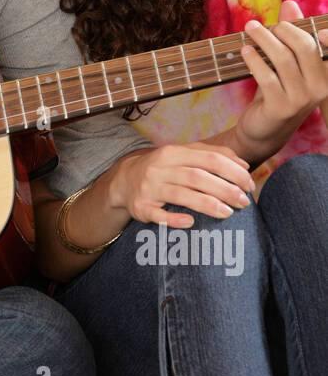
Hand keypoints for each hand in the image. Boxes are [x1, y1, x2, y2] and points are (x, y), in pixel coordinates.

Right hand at [108, 141, 256, 228]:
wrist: (124, 181)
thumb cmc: (164, 169)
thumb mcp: (183, 155)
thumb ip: (212, 155)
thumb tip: (244, 165)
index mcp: (173, 152)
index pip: (209, 158)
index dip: (233, 171)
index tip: (249, 184)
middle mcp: (160, 168)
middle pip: (197, 176)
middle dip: (225, 189)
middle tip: (244, 202)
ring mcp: (149, 188)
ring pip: (181, 195)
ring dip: (207, 204)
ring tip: (228, 213)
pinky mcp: (141, 207)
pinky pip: (159, 215)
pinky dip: (175, 219)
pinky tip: (191, 223)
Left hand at [236, 0, 327, 151]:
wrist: (265, 130)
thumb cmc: (278, 90)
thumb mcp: (287, 62)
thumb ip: (290, 34)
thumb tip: (290, 4)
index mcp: (326, 75)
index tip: (319, 29)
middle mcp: (319, 88)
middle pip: (304, 47)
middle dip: (283, 29)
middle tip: (262, 24)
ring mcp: (301, 99)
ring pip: (283, 59)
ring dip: (263, 39)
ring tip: (250, 29)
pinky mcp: (281, 107)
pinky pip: (267, 77)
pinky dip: (254, 60)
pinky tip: (246, 51)